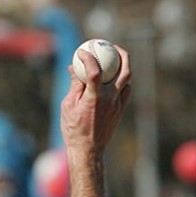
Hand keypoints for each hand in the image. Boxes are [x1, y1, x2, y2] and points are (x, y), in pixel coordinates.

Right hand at [60, 42, 131, 162]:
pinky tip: (114, 78)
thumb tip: (74, 68)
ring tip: (115, 59)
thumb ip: (74, 85)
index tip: (81, 52)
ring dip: (123, 66)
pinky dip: (122, 81)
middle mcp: (110, 98)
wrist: (87, 150)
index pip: (94, 70)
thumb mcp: (68, 106)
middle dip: (120, 53)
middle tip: (112, 46)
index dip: (88, 57)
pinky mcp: (120, 109)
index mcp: (94, 97)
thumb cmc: (73, 129)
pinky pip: (126, 90)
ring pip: (127, 79)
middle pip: (124, 69)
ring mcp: (118, 104)